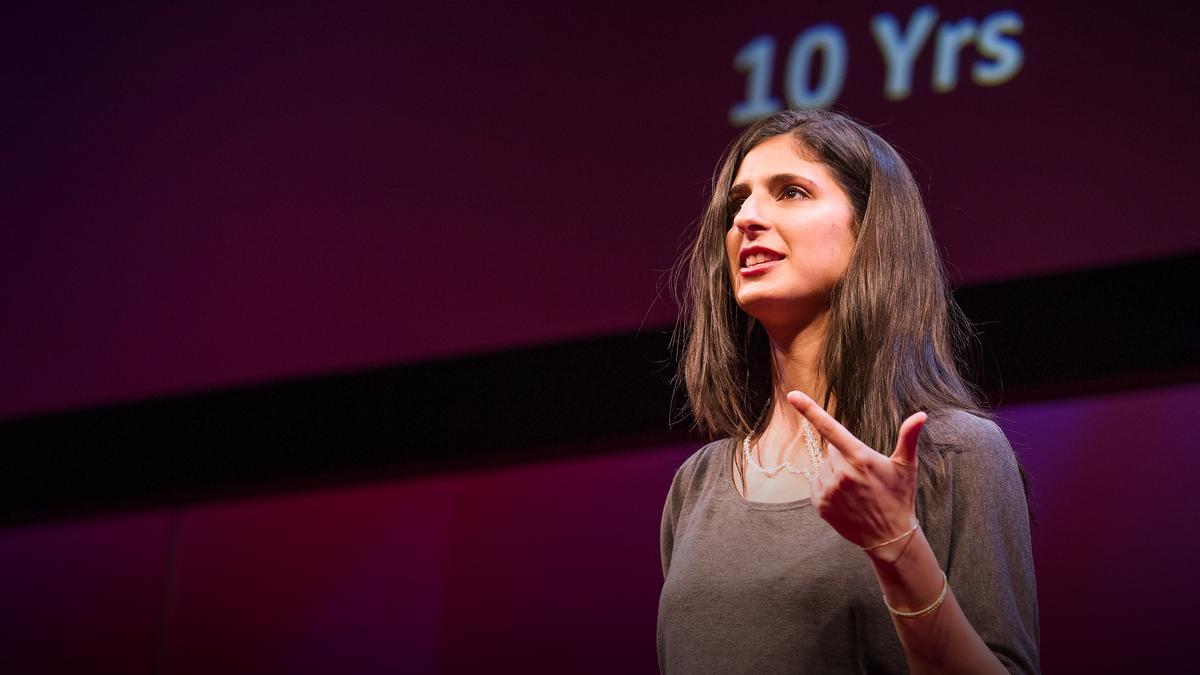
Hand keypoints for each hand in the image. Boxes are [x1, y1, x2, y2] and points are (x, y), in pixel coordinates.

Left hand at [785, 391, 926, 556]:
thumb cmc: (899, 497)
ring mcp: (829, 489)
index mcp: (860, 458)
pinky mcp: (820, 504)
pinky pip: (818, 484)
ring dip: (836, 473)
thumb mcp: (907, 466)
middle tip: (864, 474)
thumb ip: (909, 438)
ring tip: (857, 489)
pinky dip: (828, 487)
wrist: (889, 536)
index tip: (793, 395)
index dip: (810, 410)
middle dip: (844, 457)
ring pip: (824, 468)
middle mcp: (841, 472)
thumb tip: (921, 415)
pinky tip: (846, 499)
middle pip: (832, 451)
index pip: (831, 428)